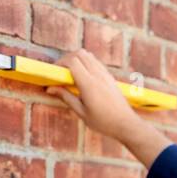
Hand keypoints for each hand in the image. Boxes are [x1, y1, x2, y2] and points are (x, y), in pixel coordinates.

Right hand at [46, 48, 169, 168]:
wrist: (126, 124)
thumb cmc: (103, 122)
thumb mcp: (81, 112)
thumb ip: (66, 97)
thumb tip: (50, 89)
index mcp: (89, 84)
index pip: (72, 62)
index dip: (60, 63)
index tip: (54, 72)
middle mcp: (98, 75)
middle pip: (80, 53)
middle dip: (67, 58)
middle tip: (60, 71)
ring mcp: (105, 74)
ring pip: (88, 55)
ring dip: (77, 59)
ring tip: (70, 74)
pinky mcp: (109, 76)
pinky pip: (95, 62)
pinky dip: (86, 63)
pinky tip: (82, 77)